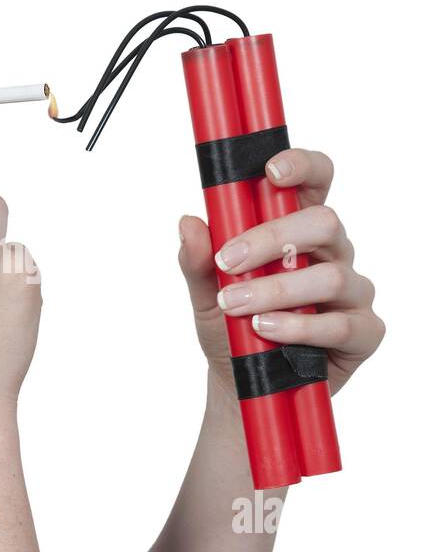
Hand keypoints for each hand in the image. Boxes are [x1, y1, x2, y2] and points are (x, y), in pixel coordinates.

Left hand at [177, 147, 384, 401]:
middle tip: (228, 261)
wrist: (240, 386)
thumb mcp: (204, 294)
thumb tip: (188, 223)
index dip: (303, 165)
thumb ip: (198, 260)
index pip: (315, 181)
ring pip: (331, 275)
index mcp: (299, 231)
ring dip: (277, 290)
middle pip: (324, 222)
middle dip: (272, 237)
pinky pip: (342, 324)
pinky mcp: (364, 332)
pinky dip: (300, 327)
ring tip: (238, 307)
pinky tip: (268, 330)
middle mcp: (333, 254)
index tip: (270, 171)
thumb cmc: (229, 330)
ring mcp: (353, 292)